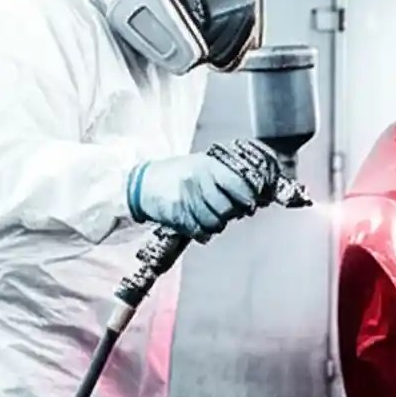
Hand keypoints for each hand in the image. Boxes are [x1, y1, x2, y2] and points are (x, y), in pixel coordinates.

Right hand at [128, 150, 260, 242]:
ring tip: (211, 217)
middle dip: (231, 214)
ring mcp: (186, 199)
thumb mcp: (200, 164)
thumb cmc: (176, 174)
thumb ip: (223, 175)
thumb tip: (253, 193)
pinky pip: (200, 231)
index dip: (248, 196)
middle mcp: (198, 181)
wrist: (142, 183)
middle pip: (227, 208)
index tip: (251, 203)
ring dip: (216, 224)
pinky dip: (203, 232)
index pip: (237, 183)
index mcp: (207, 165)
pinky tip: (199, 223)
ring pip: (215, 223)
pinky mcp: (177, 215)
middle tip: (230, 212)